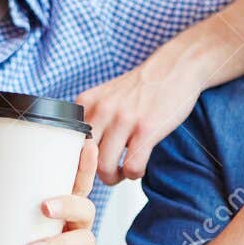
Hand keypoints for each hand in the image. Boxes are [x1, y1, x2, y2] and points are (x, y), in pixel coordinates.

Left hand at [78, 54, 208, 185]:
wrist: (175, 67)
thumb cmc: (143, 86)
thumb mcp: (107, 94)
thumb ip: (92, 115)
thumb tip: (81, 147)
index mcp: (88, 102)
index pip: (69, 141)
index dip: (78, 160)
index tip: (88, 166)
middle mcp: (102, 110)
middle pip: (85, 158)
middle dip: (94, 172)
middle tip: (107, 172)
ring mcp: (124, 120)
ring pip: (105, 168)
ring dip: (115, 177)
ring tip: (124, 172)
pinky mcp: (146, 130)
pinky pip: (132, 166)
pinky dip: (134, 174)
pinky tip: (139, 166)